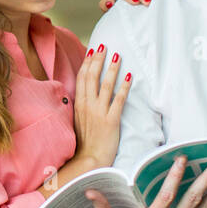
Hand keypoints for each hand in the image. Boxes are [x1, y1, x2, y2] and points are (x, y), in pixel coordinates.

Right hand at [73, 44, 130, 169]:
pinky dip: (124, 87)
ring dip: (112, 68)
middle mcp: (87, 105)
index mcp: (78, 105)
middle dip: (98, 60)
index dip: (87, 63)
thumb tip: (84, 95)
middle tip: (105, 46)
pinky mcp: (111, 120)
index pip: (81, 78)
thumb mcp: (77, 122)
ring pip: (106, 85)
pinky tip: (130, 76)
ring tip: (117, 56)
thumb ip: (80, 107)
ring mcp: (99, 112)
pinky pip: (119, 99)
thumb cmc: (84, 144)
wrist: (89, 160)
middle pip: (92, 77)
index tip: (92, 51)